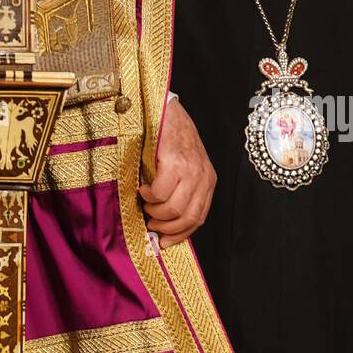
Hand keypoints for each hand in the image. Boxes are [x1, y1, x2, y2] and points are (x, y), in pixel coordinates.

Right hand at [138, 98, 216, 248]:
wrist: (165, 110)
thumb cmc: (170, 139)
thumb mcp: (183, 167)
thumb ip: (179, 191)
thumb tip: (163, 223)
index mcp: (208, 180)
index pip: (199, 218)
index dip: (181, 234)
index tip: (164, 242)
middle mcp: (203, 176)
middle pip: (188, 217)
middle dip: (166, 226)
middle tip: (151, 220)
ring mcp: (190, 169)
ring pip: (174, 208)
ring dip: (155, 211)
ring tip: (147, 201)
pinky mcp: (174, 162)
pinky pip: (160, 192)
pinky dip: (148, 195)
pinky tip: (144, 187)